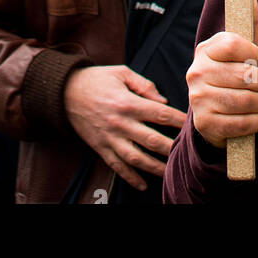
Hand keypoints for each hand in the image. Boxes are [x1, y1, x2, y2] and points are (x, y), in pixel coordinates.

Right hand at [63, 65, 186, 191]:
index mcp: (128, 102)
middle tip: (185, 153)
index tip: (191, 124)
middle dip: (170, 148)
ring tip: (168, 172)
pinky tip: (142, 184)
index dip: (177, 120)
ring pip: (136, 158)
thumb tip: (162, 100)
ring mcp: (110, 138)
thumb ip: (144, 85)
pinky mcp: (100, 147)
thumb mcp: (122, 72)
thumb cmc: (97, 79)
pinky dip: (130, 177)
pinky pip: (117, 166)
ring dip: (154, 167)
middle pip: (151, 140)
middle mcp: (120, 123)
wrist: (65, 91)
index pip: (159, 114)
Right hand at [186, 0, 257, 149]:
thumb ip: (248, 24)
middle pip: (244, 74)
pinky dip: (257, 122)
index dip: (254, 54)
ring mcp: (197, 100)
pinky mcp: (205, 124)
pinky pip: (242, 124)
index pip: (234, 44)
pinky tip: (256, 118)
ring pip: (246, 100)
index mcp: (205, 50)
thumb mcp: (243, 52)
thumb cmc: (235, 79)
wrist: (216, 118)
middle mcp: (196, 73)